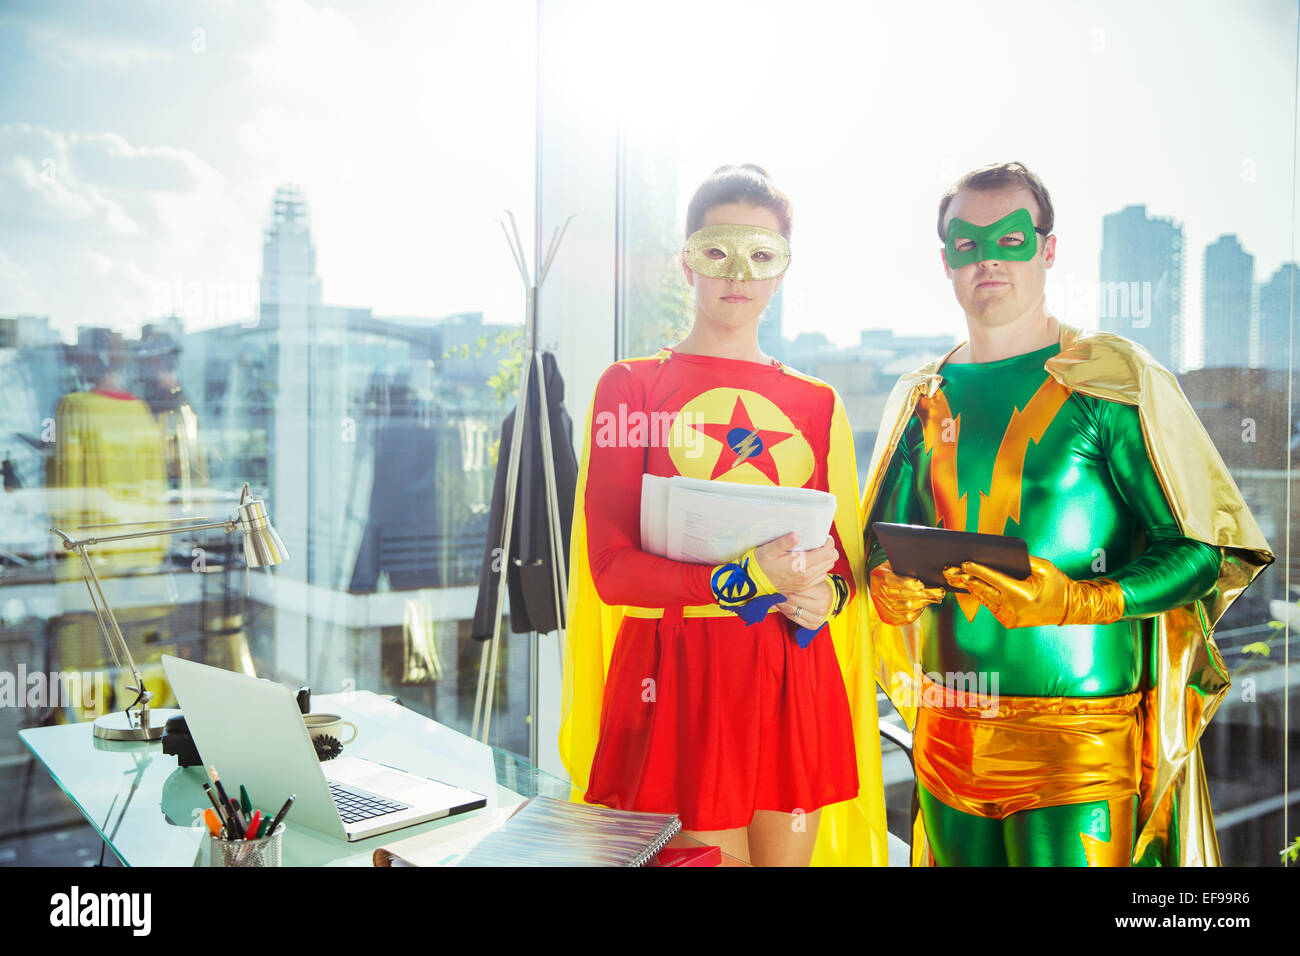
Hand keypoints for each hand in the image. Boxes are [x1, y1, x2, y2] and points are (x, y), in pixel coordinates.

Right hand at [753, 533, 837, 594]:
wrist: (754, 583)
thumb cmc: (760, 564)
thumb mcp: (768, 550)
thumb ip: (783, 542)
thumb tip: (796, 535)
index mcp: (800, 565)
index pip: (827, 553)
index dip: (829, 542)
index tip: (823, 537)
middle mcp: (806, 576)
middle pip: (831, 560)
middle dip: (829, 549)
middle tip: (819, 542)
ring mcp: (806, 583)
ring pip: (827, 568)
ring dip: (825, 559)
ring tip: (815, 551)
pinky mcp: (804, 587)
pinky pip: (821, 576)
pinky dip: (820, 568)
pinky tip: (810, 562)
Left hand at [777, 578, 832, 630]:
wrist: (831, 601)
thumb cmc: (820, 588)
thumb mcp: (814, 581)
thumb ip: (800, 581)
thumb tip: (779, 581)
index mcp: (822, 593)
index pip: (797, 589)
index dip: (785, 586)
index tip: (777, 583)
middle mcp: (820, 607)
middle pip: (793, 601)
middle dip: (780, 595)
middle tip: (773, 591)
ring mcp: (817, 618)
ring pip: (791, 611)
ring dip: (780, 604)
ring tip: (775, 598)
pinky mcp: (813, 625)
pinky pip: (793, 618)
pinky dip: (784, 612)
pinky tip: (780, 606)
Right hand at [869, 561, 944, 624]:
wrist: (882, 583)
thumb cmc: (895, 570)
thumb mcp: (898, 564)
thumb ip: (908, 568)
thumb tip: (928, 572)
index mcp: (878, 575)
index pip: (891, 581)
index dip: (907, 583)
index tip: (922, 584)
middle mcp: (876, 592)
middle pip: (902, 596)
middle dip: (923, 594)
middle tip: (939, 592)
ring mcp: (881, 606)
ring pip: (906, 607)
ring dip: (924, 603)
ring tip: (935, 598)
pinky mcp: (887, 617)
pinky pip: (906, 618)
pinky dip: (918, 612)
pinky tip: (924, 605)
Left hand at [942, 555, 1124, 627]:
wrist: (1068, 608)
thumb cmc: (1057, 584)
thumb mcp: (1045, 568)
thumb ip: (1025, 560)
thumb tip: (1000, 554)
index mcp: (1023, 594)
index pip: (995, 580)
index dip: (978, 571)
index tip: (964, 564)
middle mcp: (1015, 608)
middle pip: (984, 591)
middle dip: (966, 579)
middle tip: (949, 570)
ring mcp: (1010, 618)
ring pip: (985, 600)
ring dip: (970, 588)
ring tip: (955, 576)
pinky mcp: (1008, 622)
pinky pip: (991, 606)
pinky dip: (981, 596)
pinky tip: (970, 586)